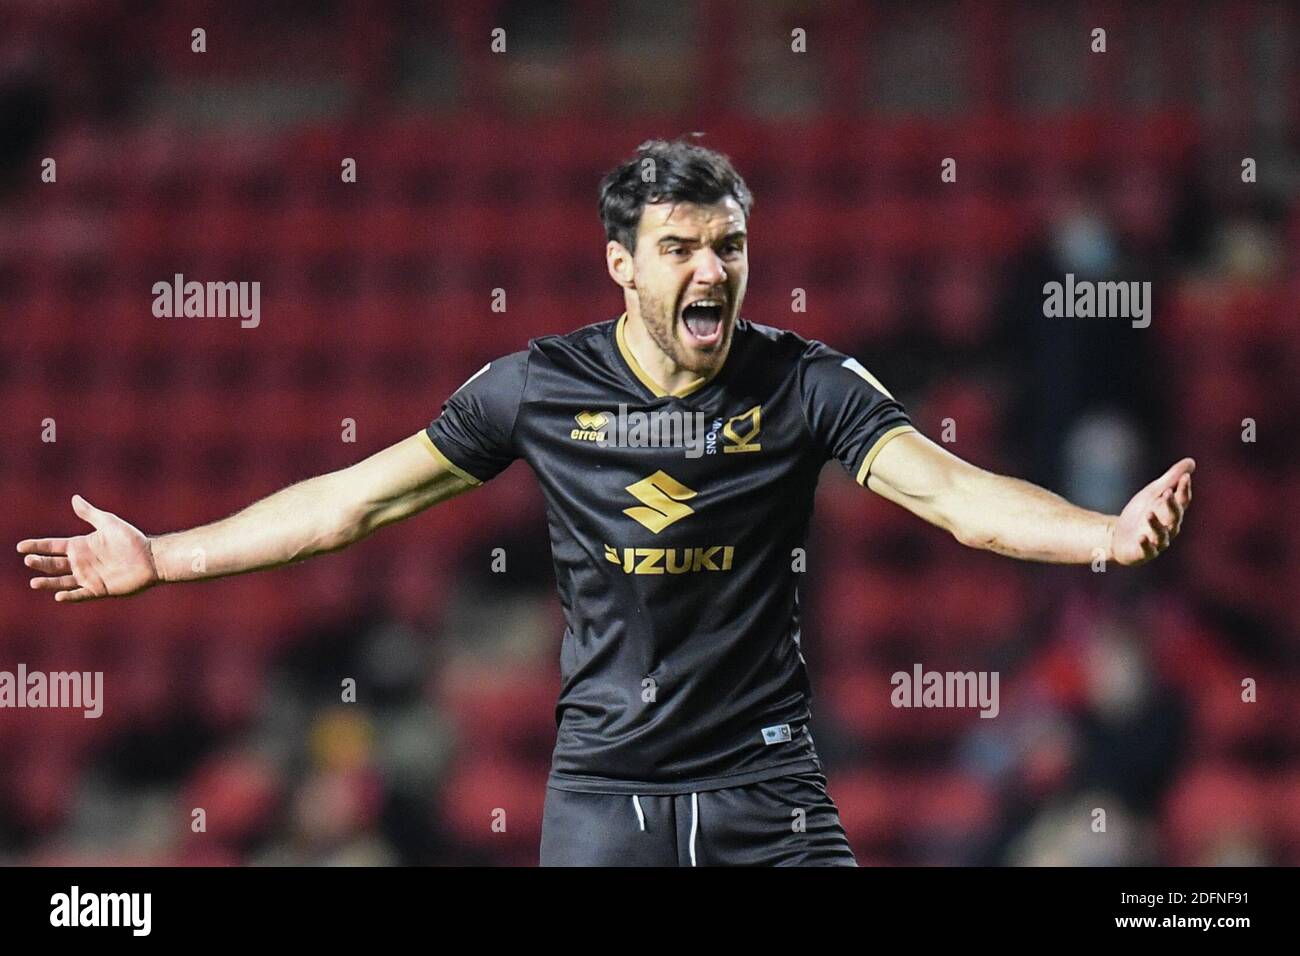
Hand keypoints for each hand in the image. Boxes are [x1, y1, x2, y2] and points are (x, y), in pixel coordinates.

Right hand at [16, 495, 159, 601]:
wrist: (152, 558)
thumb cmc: (132, 539)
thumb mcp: (108, 523)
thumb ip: (90, 513)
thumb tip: (74, 498)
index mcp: (81, 546)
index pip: (52, 546)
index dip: (37, 546)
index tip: (20, 547)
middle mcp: (81, 562)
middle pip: (54, 564)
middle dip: (40, 563)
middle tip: (28, 560)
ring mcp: (89, 577)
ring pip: (62, 582)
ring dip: (49, 582)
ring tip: (34, 582)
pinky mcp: (99, 589)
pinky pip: (81, 594)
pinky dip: (70, 596)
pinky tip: (58, 596)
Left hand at [1109, 458, 1194, 566]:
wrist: (1119, 536)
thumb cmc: (1141, 513)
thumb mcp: (1153, 493)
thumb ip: (1171, 479)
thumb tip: (1191, 461)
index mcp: (1173, 513)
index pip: (1182, 501)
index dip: (1184, 490)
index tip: (1184, 477)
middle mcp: (1169, 528)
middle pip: (1174, 517)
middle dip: (1171, 505)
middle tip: (1166, 493)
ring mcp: (1157, 542)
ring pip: (1161, 534)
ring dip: (1156, 524)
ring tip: (1149, 514)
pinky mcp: (1143, 552)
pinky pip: (1147, 550)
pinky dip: (1146, 544)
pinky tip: (1142, 537)